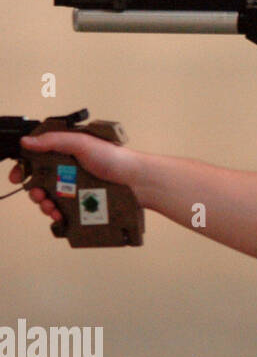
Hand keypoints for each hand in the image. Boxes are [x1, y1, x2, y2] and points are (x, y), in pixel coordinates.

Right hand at [8, 131, 133, 224]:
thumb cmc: (114, 158)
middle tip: (38, 195)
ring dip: (43, 203)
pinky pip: (63, 211)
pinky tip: (58, 216)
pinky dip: (56, 214)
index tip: (17, 177)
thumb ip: (54, 140)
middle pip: (40, 181)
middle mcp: (69, 170)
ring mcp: (76, 188)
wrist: (139, 181)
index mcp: (67, 152)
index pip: (37, 158)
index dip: (24, 167)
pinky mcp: (83, 203)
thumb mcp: (82, 142)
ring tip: (50, 207)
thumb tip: (26, 142)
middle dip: (34, 190)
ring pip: (50, 198)